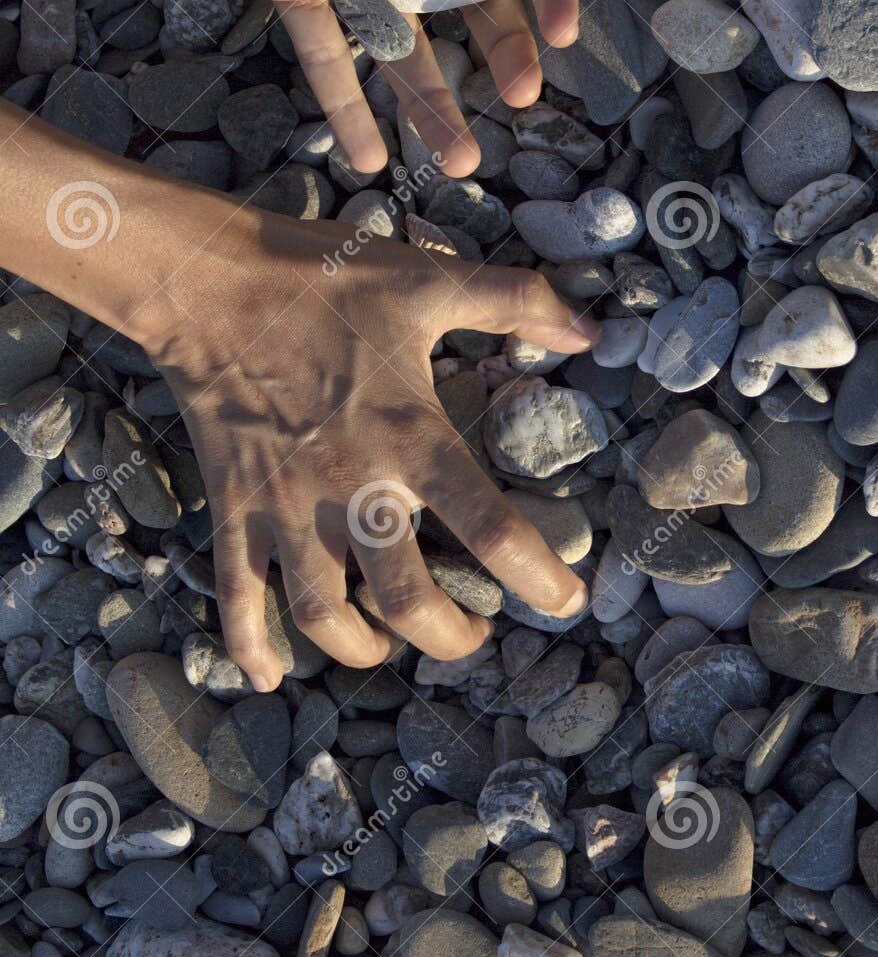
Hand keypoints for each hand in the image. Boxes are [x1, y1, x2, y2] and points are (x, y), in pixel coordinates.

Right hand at [153, 215, 597, 691]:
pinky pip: (237, 595)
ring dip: (363, 649)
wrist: (207, 282)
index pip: (488, 528)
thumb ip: (516, 302)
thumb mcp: (429, 279)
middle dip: (452, 637)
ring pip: (325, 615)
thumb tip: (591, 333)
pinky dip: (248, 645)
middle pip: (410, 601)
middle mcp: (353, 487)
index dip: (537, 578)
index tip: (566, 604)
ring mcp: (287, 507)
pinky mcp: (234, 509)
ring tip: (389, 648)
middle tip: (475, 636)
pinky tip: (268, 677)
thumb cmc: (322, 280)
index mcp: (411, 437)